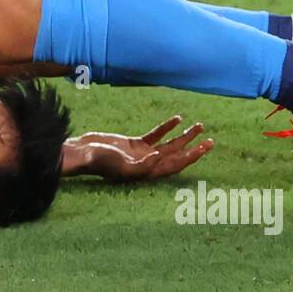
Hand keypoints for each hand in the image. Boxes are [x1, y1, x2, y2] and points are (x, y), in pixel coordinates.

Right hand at [64, 115, 212, 181]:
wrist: (82, 152)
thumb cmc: (99, 162)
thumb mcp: (121, 165)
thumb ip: (141, 165)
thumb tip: (160, 158)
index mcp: (149, 172)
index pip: (176, 165)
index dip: (192, 156)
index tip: (205, 147)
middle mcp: (149, 165)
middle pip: (177, 156)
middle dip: (194, 147)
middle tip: (210, 139)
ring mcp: (142, 154)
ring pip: (169, 144)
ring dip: (184, 136)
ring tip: (198, 126)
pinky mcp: (134, 143)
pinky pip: (156, 135)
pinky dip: (167, 127)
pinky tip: (177, 119)